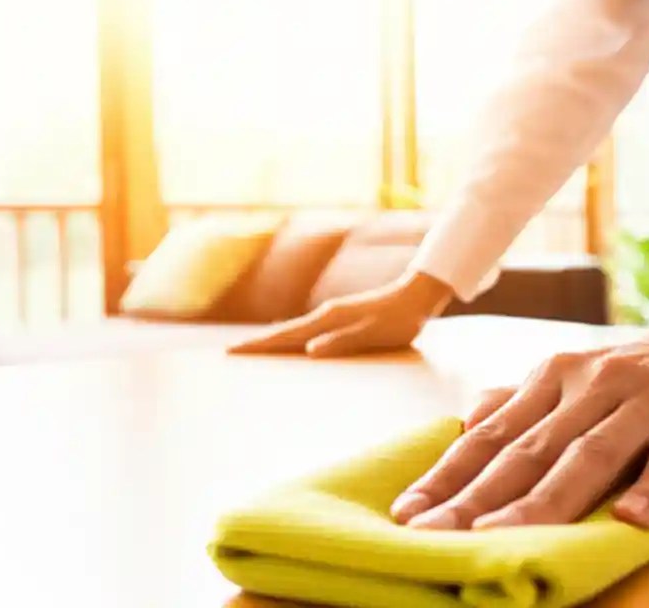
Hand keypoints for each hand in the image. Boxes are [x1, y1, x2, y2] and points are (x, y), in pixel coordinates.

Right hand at [228, 272, 454, 357]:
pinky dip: (291, 338)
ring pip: (294, 330)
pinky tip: (291, 344)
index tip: (234, 352)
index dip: (260, 345)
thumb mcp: (373, 335)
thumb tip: (311, 351)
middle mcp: (326, 314)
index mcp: (329, 320)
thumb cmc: (399, 320)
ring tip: (253, 350)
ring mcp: (332, 314)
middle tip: (231, 352)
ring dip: (272, 340)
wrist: (417, 295)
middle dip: (257, 342)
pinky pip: (307, 330)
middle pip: (284, 331)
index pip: (286, 335)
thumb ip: (343, 342)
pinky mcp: (341, 317)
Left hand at [389, 271, 648, 529]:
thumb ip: (528, 402)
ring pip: (594, 454)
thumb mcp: (581, 375)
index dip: (449, 475)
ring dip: (546, 499)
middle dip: (477, 498)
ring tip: (501, 536)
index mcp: (559, 378)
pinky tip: (630, 520)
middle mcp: (598, 385)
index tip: (408, 514)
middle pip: (532, 450)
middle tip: (433, 537)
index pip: (494, 434)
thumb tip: (466, 420)